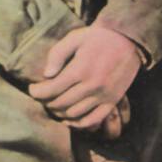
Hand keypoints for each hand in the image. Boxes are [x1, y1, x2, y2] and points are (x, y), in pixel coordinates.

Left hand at [28, 23, 143, 133]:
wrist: (129, 39)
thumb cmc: (98, 36)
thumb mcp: (75, 37)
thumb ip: (58, 54)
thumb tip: (46, 74)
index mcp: (80, 69)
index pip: (52, 89)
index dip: (38, 92)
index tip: (32, 90)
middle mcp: (92, 85)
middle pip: (61, 103)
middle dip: (46, 102)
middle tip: (42, 97)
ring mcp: (104, 95)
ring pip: (74, 114)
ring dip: (60, 113)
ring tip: (53, 105)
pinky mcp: (113, 101)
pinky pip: (93, 120)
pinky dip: (78, 124)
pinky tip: (69, 118)